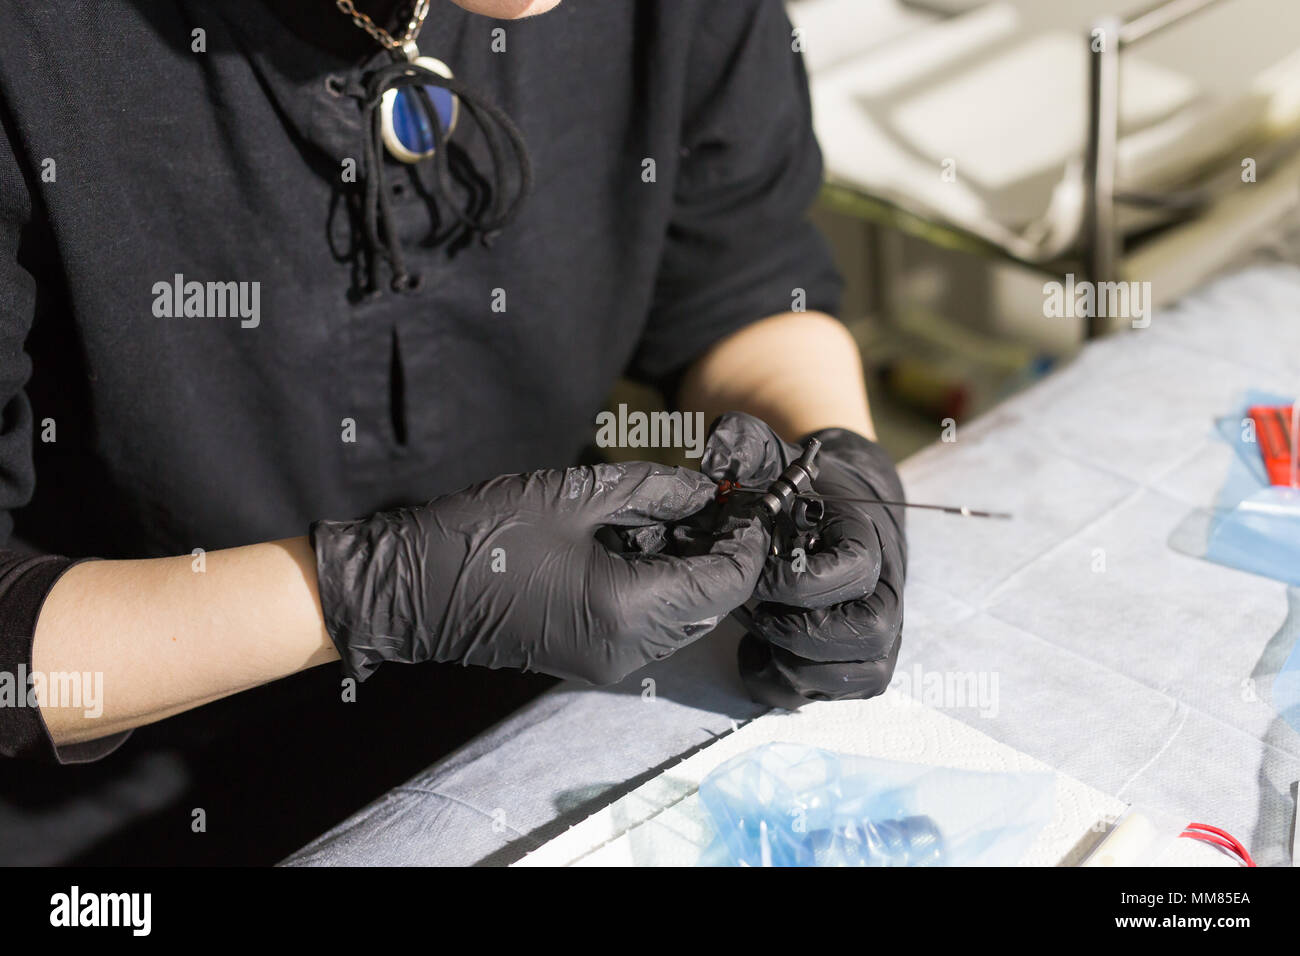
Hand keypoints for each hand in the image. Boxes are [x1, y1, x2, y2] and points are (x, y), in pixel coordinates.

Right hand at [310, 462, 768, 683]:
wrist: (409, 590)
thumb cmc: (482, 536)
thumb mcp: (574, 495)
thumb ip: (652, 489)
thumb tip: (704, 488)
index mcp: (626, 609)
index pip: (724, 583)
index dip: (747, 542)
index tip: (749, 502)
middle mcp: (626, 649)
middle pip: (708, 605)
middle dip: (718, 552)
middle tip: (708, 499)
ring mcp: (607, 662)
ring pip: (681, 617)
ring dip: (688, 568)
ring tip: (667, 513)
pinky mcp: (589, 658)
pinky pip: (649, 625)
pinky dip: (657, 585)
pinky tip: (635, 542)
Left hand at [701, 412, 906, 706]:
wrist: (830, 508)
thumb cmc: (798, 490)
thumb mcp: (773, 458)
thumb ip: (745, 446)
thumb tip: (716, 444)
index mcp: (866, 537)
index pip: (855, 568)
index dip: (799, 581)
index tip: (755, 574)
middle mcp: (885, 588)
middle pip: (872, 632)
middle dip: (802, 632)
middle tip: (755, 615)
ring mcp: (877, 628)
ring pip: (862, 674)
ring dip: (800, 665)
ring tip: (756, 637)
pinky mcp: (858, 658)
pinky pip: (840, 693)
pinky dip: (792, 685)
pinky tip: (755, 655)